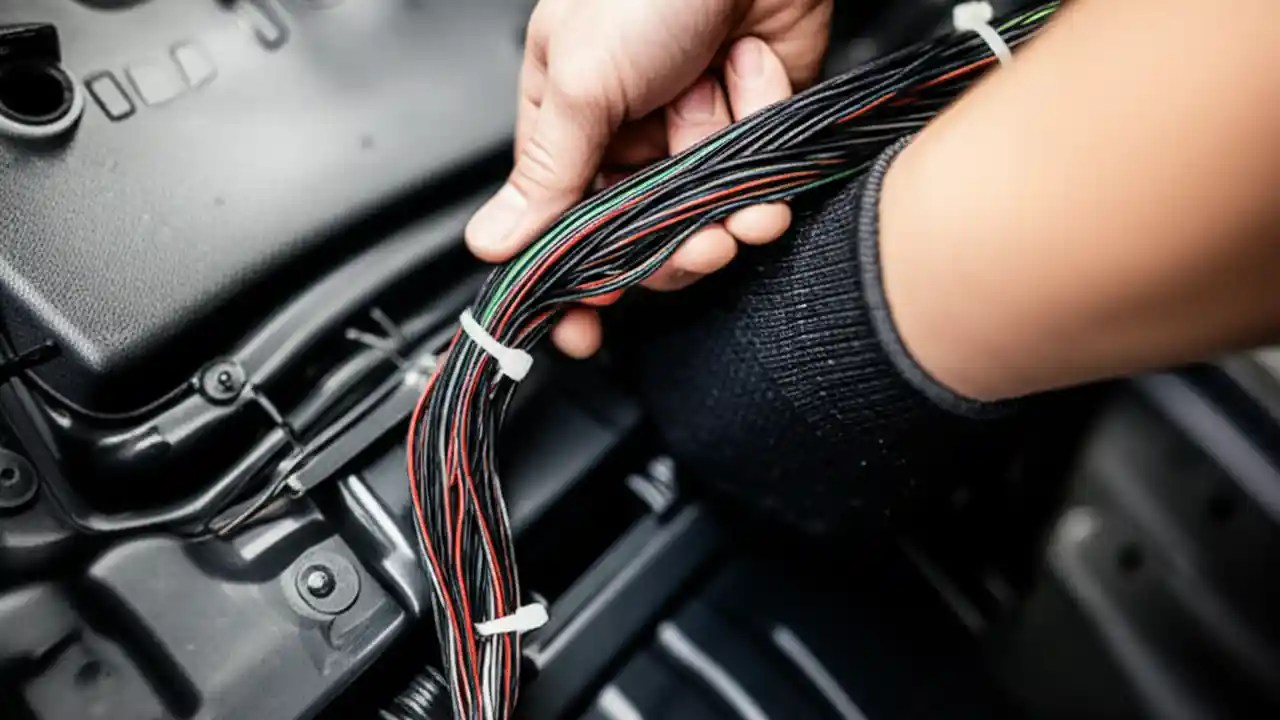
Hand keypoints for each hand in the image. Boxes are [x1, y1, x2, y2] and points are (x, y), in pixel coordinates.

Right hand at [465, 0, 832, 356]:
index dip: (570, 285)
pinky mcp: (754, 127)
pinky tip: (754, 82)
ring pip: (707, 217)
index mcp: (570, 128)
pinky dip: (764, 135)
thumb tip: (492, 242)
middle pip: (641, 241)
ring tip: (746, 193)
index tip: (582, 332)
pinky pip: (758, 172)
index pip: (561, 229)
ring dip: (730, 205)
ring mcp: (694, 135)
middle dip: (674, 251)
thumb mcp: (581, 78)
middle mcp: (631, 140)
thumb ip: (545, 171)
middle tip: (699, 247)